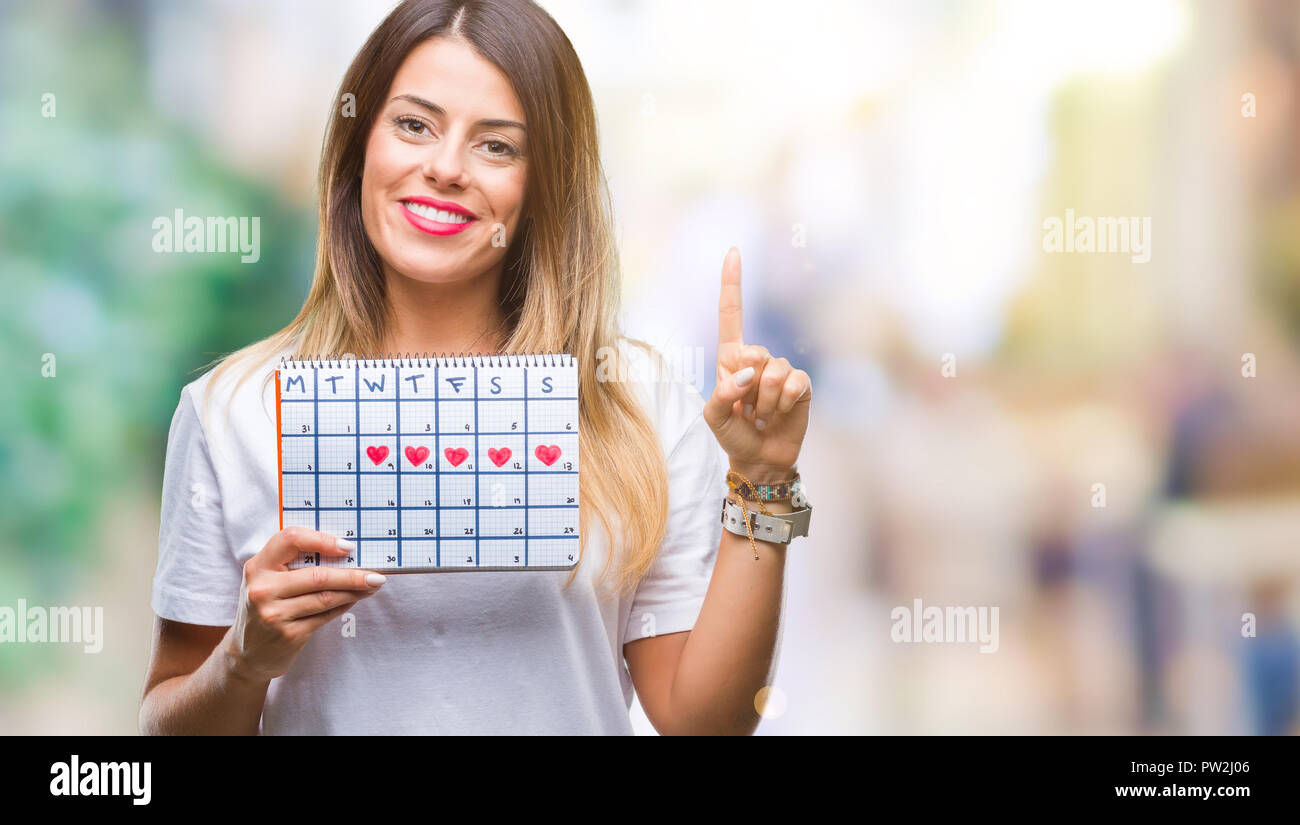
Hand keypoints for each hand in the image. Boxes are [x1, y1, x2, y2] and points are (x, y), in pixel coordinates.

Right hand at [227, 527, 385, 681]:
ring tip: (372, 585)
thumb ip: (293, 564)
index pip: (291, 539)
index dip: (323, 540)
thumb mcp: (268, 581)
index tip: (349, 546)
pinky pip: (325, 615)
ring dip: (354, 591)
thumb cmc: (266, 608)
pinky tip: (355, 599)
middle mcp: (263, 589)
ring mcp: (274, 614)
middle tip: (377, 574)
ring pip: (326, 597)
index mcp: (258, 566)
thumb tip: (344, 552)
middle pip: (318, 575)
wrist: (247, 655)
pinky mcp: (288, 635)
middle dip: (353, 574)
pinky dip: (344, 605)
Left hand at [702, 247, 811, 482]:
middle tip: (747, 408)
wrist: (760, 458)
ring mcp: (781, 370)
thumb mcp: (714, 416)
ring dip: (765, 402)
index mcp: (730, 358)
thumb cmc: (733, 434)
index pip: (731, 315)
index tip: (734, 251)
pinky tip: (782, 413)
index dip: (732, 283)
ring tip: (762, 415)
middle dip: (746, 386)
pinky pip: (794, 384)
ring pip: (773, 373)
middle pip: (753, 352)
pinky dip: (785, 403)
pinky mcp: (801, 385)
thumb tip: (750, 372)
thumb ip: (723, 392)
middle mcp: (757, 358)